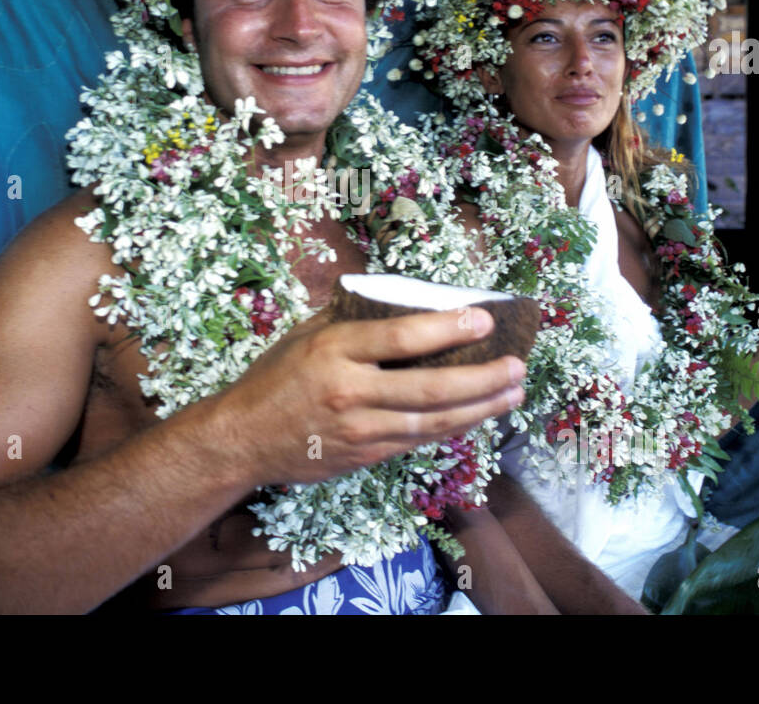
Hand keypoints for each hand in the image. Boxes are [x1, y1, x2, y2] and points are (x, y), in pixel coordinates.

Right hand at [210, 306, 525, 485]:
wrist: (242, 440)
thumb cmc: (273, 378)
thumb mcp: (305, 334)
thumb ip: (352, 319)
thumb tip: (404, 301)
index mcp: (333, 351)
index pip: (400, 338)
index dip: (447, 329)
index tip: (483, 321)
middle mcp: (350, 393)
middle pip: (430, 387)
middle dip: (482, 378)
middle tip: (517, 365)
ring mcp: (360, 431)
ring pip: (434, 421)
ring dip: (481, 408)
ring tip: (514, 392)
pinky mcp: (366, 456)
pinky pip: (419, 439)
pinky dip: (453, 426)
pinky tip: (478, 414)